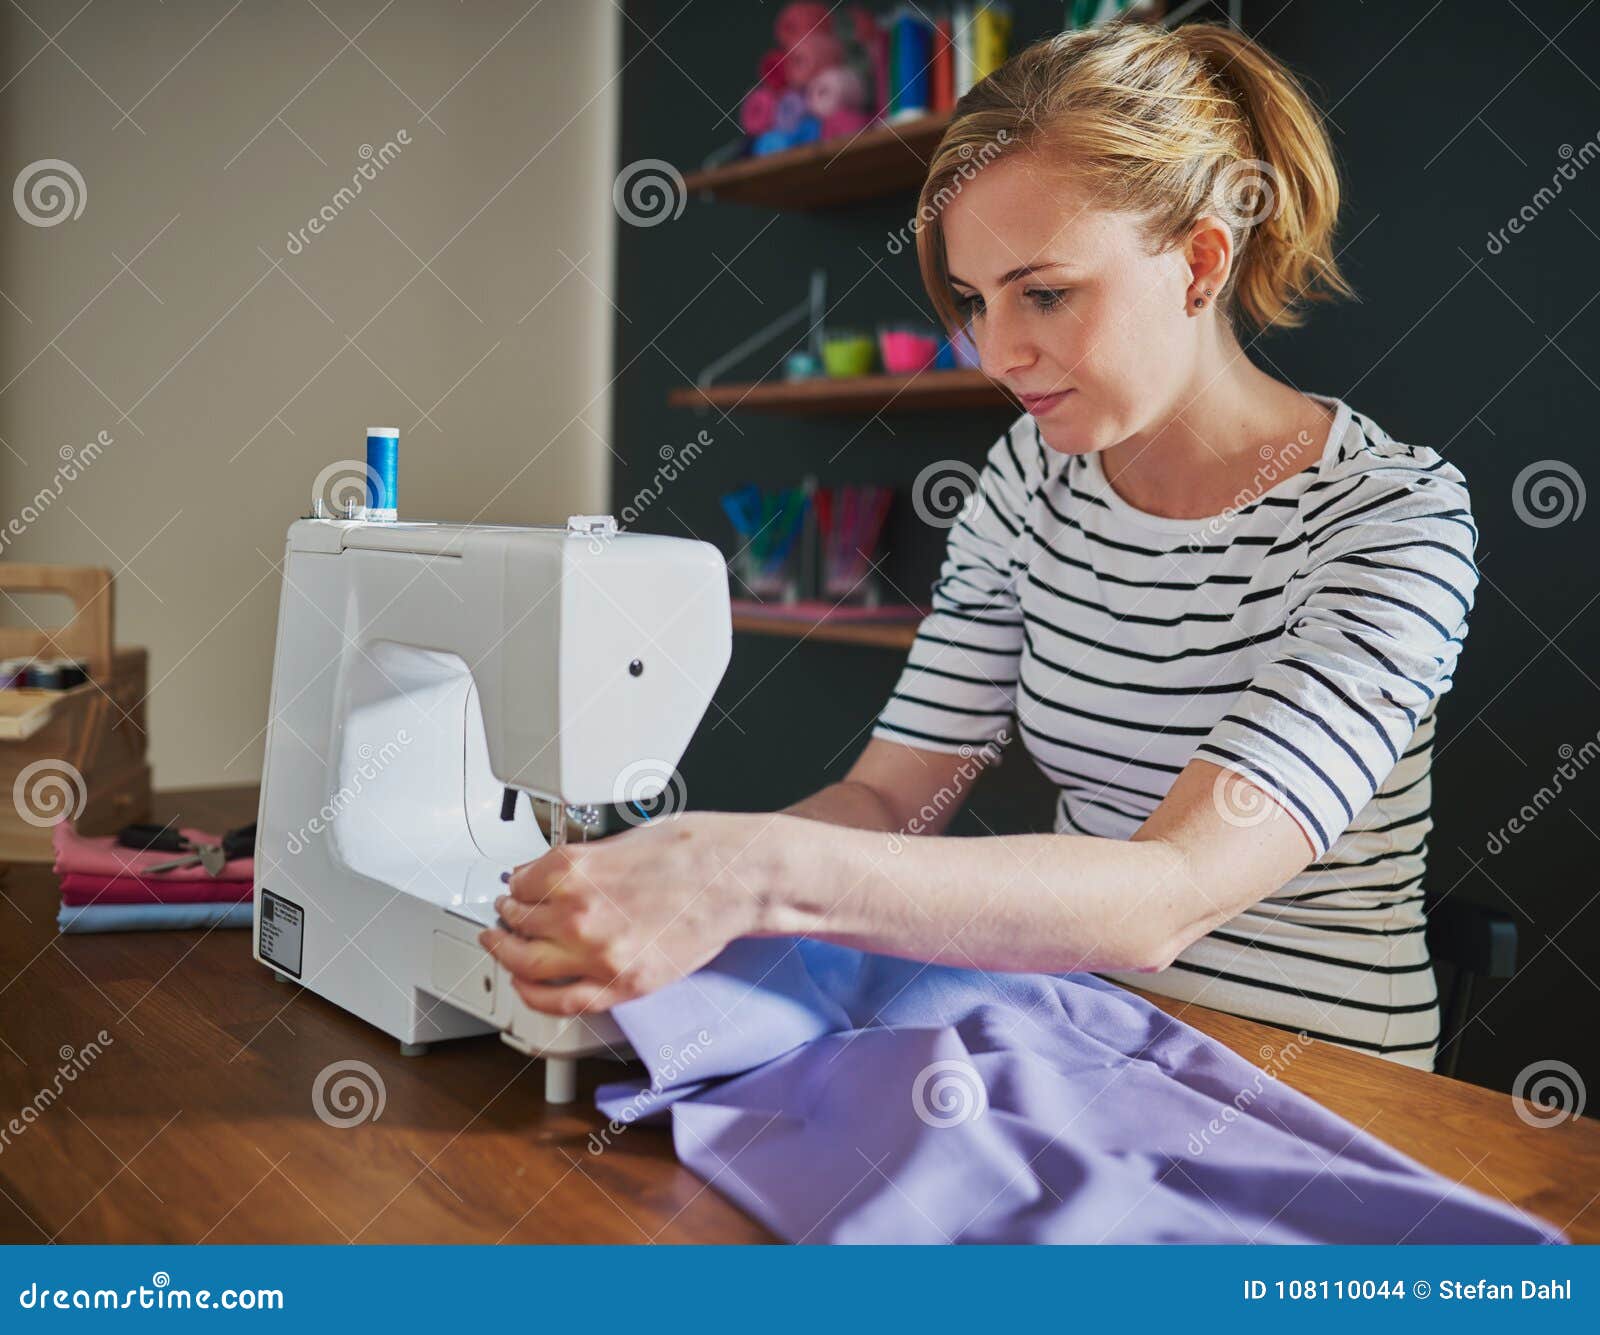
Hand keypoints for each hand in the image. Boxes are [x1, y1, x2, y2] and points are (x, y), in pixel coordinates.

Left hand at [478, 811, 774, 1014]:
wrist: (738, 877)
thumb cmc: (696, 850)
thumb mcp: (625, 838)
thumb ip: (582, 861)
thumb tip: (550, 874)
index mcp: (574, 868)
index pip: (520, 882)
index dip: (516, 885)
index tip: (517, 888)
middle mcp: (577, 912)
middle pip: (517, 922)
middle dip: (507, 918)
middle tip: (504, 917)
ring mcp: (598, 953)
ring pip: (527, 963)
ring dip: (508, 954)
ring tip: (503, 948)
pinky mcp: (623, 983)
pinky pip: (561, 1001)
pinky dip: (534, 995)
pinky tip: (525, 985)